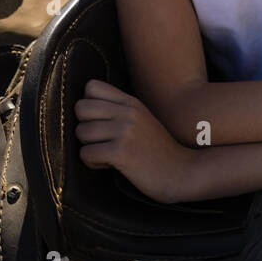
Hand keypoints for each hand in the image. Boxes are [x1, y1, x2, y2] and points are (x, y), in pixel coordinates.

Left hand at [74, 79, 194, 203]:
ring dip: (89, 147)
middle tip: (101, 140)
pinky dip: (93, 163)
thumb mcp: (143, 121)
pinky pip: (86, 154)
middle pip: (80, 108)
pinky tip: (111, 165)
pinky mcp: (120, 152)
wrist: (181, 172)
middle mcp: (128, 112)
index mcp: (132, 103)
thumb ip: (119, 110)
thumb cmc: (158, 151)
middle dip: (85, 126)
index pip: (91, 87)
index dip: (89, 106)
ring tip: (108, 154)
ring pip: (81, 132)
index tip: (100, 121)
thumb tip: (83, 108)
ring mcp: (125, 131)